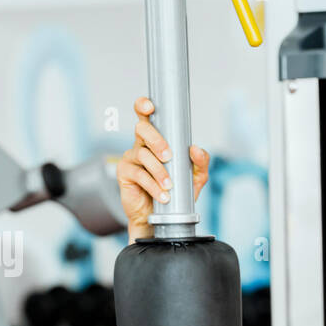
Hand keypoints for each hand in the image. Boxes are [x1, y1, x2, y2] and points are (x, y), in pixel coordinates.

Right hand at [117, 95, 210, 240]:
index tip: (149, 107)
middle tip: (168, 156)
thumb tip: (196, 150)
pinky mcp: (125, 174)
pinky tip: (162, 195)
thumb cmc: (176, 194)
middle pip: (141, 129)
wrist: (160, 218)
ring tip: (169, 185)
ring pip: (142, 154)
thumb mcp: (195, 178)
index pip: (145, 118)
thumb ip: (201, 163)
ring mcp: (131, 159)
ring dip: (159, 170)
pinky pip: (138, 174)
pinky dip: (152, 185)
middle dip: (156, 140)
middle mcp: (140, 146)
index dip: (143, 107)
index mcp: (154, 141)